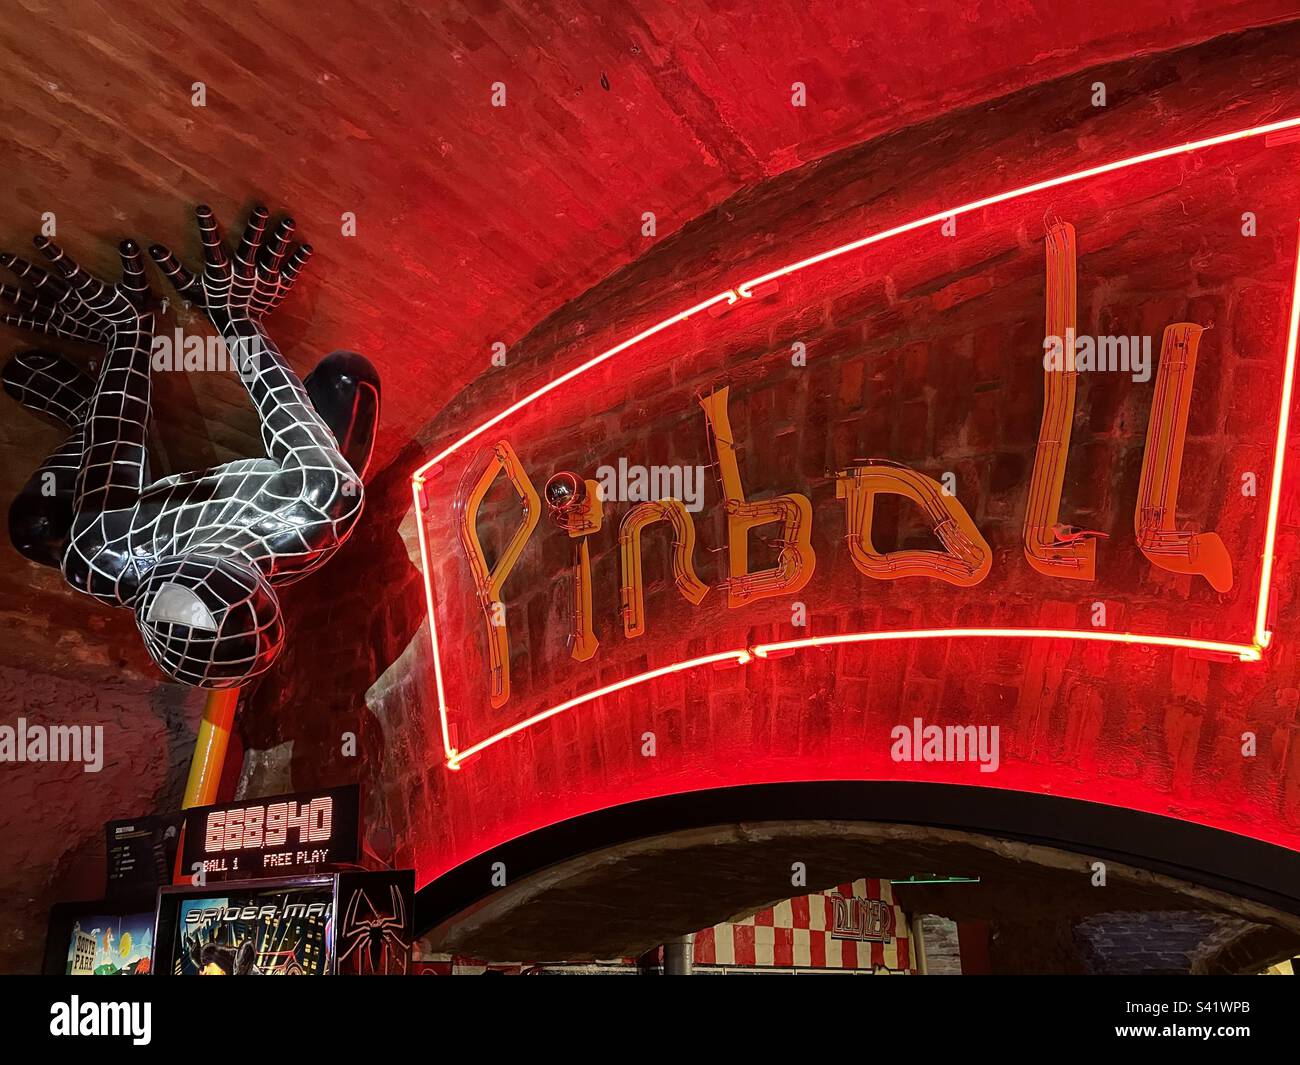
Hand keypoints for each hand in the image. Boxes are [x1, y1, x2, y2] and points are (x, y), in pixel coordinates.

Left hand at [0, 237, 149, 342]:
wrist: (130, 342)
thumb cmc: (134, 311)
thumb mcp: (137, 286)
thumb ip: (132, 265)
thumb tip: (129, 242)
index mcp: (89, 289)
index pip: (68, 268)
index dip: (53, 254)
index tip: (37, 239)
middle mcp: (72, 301)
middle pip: (44, 283)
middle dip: (23, 270)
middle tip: (3, 256)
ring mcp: (65, 316)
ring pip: (35, 303)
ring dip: (14, 295)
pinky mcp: (63, 328)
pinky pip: (39, 325)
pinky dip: (23, 321)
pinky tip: (5, 316)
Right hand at [149, 204, 312, 330]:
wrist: (239, 327)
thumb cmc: (213, 303)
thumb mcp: (190, 288)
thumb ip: (173, 269)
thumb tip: (151, 248)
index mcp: (222, 272)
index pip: (212, 247)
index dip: (207, 229)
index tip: (203, 209)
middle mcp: (244, 273)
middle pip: (250, 247)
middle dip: (256, 228)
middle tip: (262, 208)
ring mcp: (263, 280)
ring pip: (273, 256)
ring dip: (280, 238)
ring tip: (289, 221)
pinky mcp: (278, 286)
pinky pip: (290, 272)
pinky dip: (298, 261)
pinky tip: (307, 247)